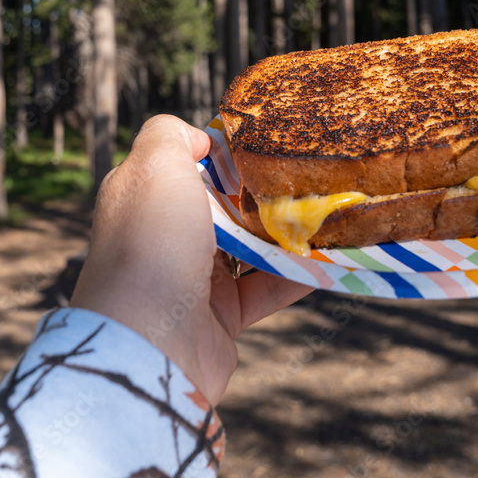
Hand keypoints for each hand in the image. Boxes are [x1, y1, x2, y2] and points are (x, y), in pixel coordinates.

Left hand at [69, 114, 312, 403]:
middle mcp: (167, 235)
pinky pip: (267, 288)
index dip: (224, 153)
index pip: (186, 164)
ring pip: (250, 247)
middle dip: (263, 192)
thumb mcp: (154, 167)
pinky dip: (299, 275)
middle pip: (223, 204)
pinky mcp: (222, 316)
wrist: (150, 343)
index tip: (267, 144)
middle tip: (310, 175)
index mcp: (145, 198)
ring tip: (329, 211)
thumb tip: (200, 136)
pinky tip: (332, 258)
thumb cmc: (151, 243)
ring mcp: (194, 279)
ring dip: (288, 232)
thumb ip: (169, 134)